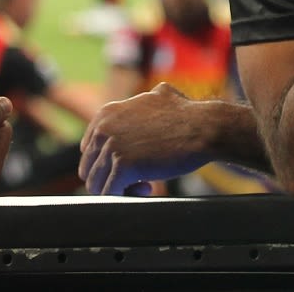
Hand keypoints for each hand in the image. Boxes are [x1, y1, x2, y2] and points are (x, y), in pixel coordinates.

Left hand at [78, 83, 211, 194]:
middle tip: (137, 180)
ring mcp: (111, 147)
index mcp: (106, 114)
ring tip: (144, 185)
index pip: (89, 150)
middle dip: (110, 178)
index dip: (107, 163)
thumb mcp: (158, 95)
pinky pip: (110, 194)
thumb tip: (155, 95)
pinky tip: (149, 188)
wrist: (203, 126)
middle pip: (89, 169)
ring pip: (96, 184)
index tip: (128, 167)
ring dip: (119, 190)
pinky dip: (126, 197)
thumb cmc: (187, 114)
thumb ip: (144, 100)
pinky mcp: (123, 166)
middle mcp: (103, 129)